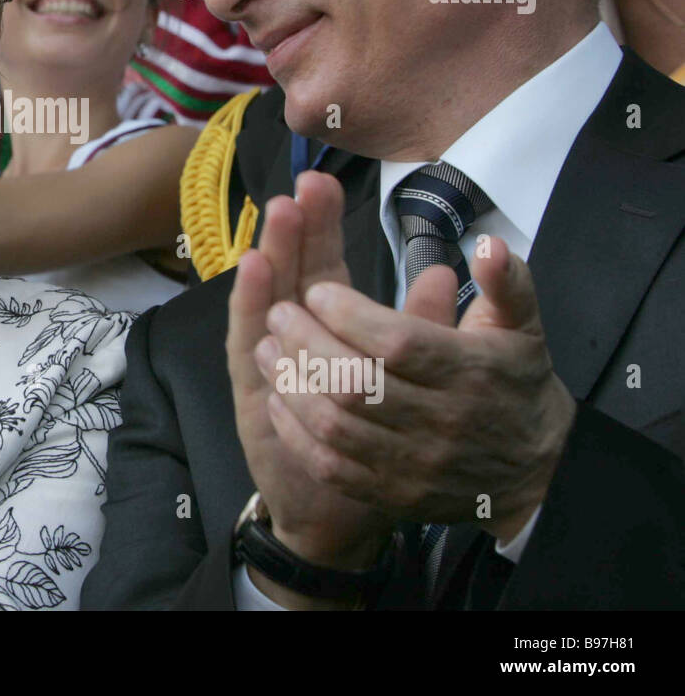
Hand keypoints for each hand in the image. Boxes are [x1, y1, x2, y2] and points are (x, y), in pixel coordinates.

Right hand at [227, 172, 393, 584]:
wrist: (338, 511)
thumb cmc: (376, 436)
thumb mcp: (414, 376)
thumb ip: (423, 325)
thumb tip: (448, 272)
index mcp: (329, 328)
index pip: (321, 266)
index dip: (320, 226)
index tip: (321, 184)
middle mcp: (292, 337)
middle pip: (289, 271)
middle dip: (294, 229)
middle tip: (297, 187)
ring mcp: (267, 362)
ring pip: (266, 297)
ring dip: (271, 252)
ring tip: (276, 214)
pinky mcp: (252, 391)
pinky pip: (246, 343)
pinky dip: (249, 305)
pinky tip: (254, 272)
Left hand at [269, 232, 575, 542]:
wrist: (536, 475)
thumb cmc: (515, 387)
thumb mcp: (523, 328)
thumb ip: (508, 282)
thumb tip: (489, 246)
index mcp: (469, 373)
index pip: (398, 343)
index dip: (349, 315)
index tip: (318, 291)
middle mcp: (442, 422)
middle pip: (356, 384)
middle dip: (306, 343)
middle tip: (281, 312)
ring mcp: (415, 464)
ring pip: (335, 426)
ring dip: (292, 383)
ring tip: (268, 346)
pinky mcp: (393, 494)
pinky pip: (331, 467)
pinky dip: (297, 432)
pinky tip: (280, 397)